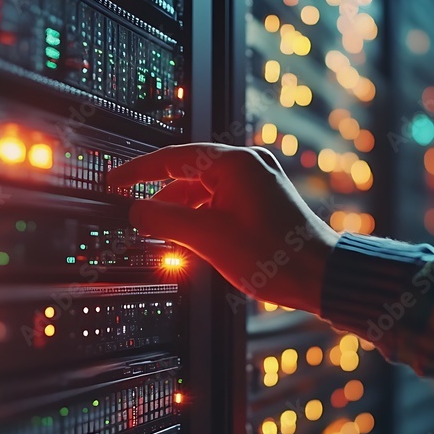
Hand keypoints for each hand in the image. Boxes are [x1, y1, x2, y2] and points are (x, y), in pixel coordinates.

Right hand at [107, 144, 340, 313]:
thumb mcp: (208, 238)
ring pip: (203, 189)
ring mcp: (257, 180)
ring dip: (180, 209)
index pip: (171, 158)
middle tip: (134, 213)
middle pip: (187, 172)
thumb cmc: (275, 256)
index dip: (137, 171)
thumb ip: (165, 221)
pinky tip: (189, 237)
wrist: (319, 275)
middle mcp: (247, 164)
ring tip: (161, 233)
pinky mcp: (262, 198)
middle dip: (160, 195)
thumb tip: (137, 212)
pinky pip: (219, 199)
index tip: (114, 181)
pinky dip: (200, 215)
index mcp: (233, 164)